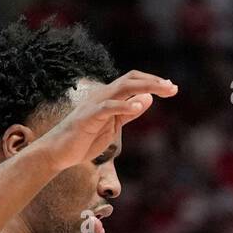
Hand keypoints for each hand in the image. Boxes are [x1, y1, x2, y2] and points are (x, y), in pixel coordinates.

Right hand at [37, 71, 177, 172]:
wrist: (59, 152)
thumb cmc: (84, 140)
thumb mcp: (113, 127)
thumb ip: (128, 113)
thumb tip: (147, 99)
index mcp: (110, 98)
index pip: (134, 82)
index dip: (153, 82)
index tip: (171, 88)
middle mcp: (103, 96)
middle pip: (131, 79)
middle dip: (154, 81)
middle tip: (173, 87)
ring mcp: (95, 104)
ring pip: (122, 87)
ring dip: (145, 87)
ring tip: (163, 90)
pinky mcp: (88, 116)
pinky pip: (107, 107)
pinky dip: (123, 105)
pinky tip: (137, 107)